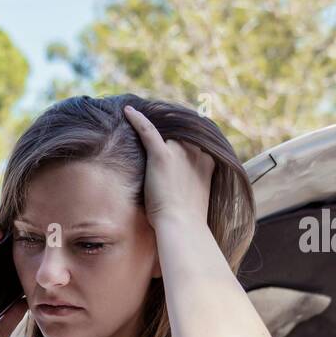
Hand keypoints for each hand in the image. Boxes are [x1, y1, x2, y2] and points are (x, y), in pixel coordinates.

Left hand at [124, 104, 213, 228]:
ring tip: (139, 134)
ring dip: (153, 138)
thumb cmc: (188, 218)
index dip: (179, 146)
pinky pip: (148, 131)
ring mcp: (179, 151)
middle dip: (167, 143)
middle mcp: (196, 150)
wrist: (182, 225)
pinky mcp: (161, 155)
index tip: (170, 148)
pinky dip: (137, 120)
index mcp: (208, 159)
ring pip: (163, 137)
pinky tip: (127, 111)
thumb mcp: (197, 194)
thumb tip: (179, 180)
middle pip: (177, 137)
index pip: (191, 143)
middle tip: (153, 155)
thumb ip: (192, 180)